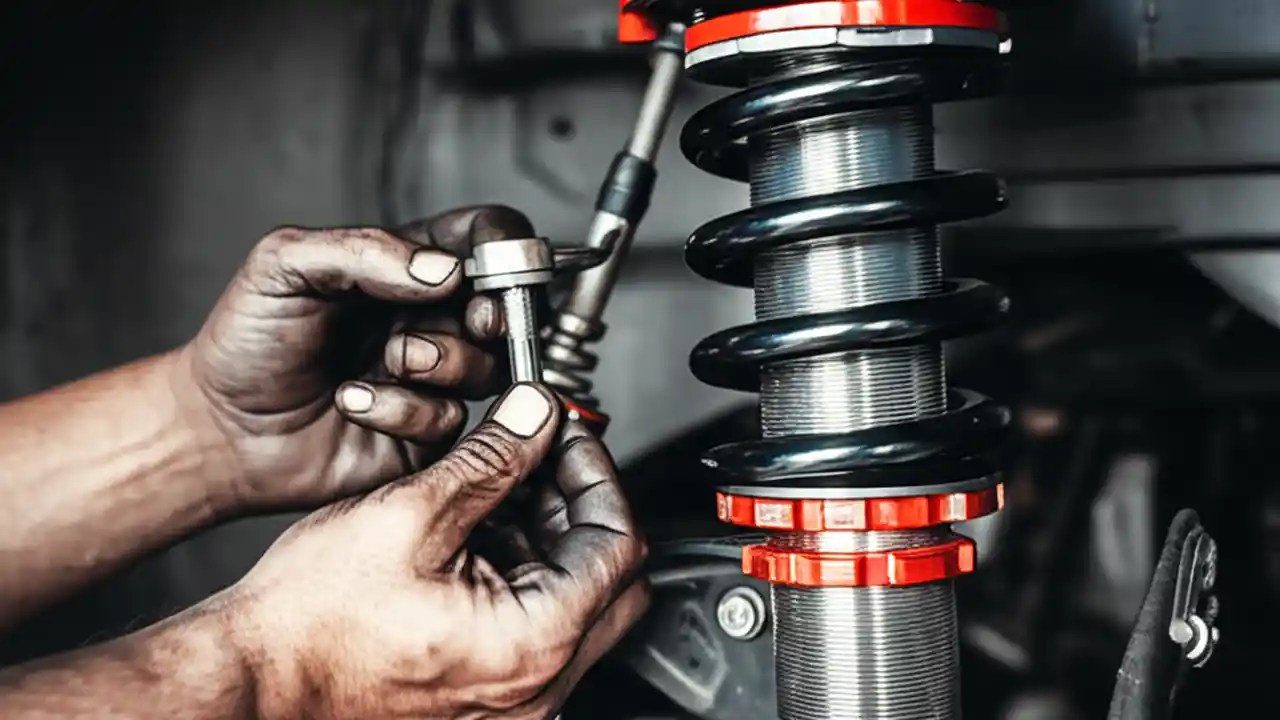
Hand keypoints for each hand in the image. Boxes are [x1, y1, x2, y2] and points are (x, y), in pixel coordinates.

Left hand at [174, 206, 532, 513]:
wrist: (219, 427)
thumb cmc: (247, 340)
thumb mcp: (285, 266)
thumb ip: (363, 251)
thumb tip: (443, 269)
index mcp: (405, 267)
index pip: (482, 238)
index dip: (504, 245)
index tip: (491, 264)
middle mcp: (427, 319)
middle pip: (505, 308)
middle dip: (492, 313)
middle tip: (471, 318)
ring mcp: (430, 377)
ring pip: (485, 367)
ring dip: (439, 361)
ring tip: (386, 361)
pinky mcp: (423, 432)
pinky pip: (449, 418)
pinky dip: (402, 409)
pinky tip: (354, 402)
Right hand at [223, 383, 647, 719]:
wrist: (251, 681)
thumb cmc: (308, 623)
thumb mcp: (410, 515)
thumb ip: (490, 460)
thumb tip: (537, 417)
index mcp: (532, 644)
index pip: (619, 544)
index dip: (597, 474)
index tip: (567, 436)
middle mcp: (535, 686)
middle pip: (611, 577)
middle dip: (582, 505)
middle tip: (543, 457)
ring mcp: (512, 699)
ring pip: (575, 600)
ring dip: (551, 535)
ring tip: (498, 485)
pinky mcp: (484, 697)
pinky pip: (535, 627)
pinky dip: (521, 572)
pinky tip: (476, 530)